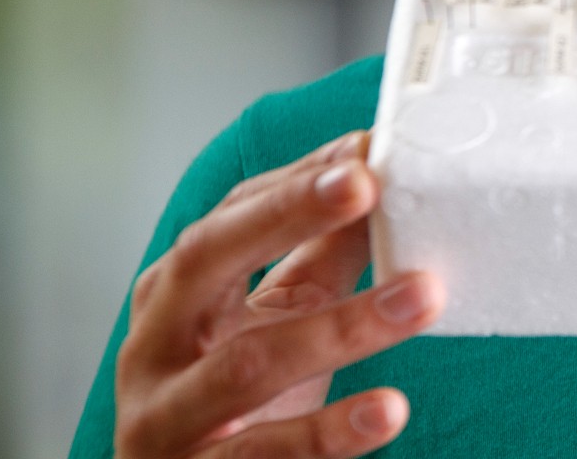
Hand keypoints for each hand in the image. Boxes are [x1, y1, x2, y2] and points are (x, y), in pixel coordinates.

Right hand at [114, 130, 444, 456]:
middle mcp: (152, 348)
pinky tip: (389, 410)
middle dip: (286, 215)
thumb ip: (320, 255)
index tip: (367, 148)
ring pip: (246, 365)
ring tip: (423, 295)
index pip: (228, 217)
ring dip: (341, 327)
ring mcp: (165, 420)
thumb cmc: (228, 399)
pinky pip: (264, 455)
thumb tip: (380, 180)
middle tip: (368, 184)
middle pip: (206, 262)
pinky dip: (328, 433)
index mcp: (171, 294)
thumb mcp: (273, 320)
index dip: (296, 182)